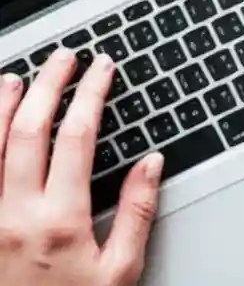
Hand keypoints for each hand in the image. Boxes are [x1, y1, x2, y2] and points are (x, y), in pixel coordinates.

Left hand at [0, 49, 162, 285]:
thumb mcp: (120, 273)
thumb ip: (137, 213)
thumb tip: (152, 163)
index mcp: (60, 220)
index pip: (76, 135)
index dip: (91, 93)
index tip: (103, 68)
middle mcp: (14, 214)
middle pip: (26, 128)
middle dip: (47, 84)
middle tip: (64, 58)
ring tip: (15, 78)